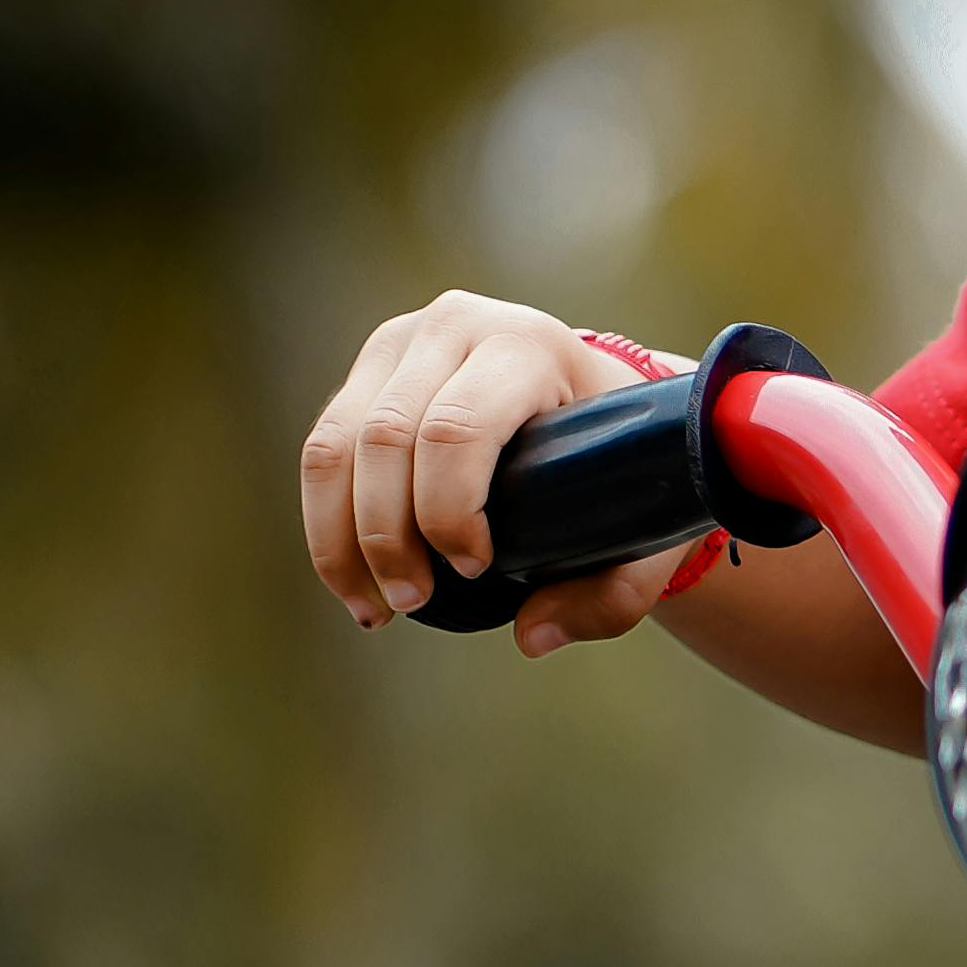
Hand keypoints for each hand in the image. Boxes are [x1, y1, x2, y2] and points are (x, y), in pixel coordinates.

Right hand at [299, 288, 689, 652]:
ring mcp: (400, 345)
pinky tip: (353, 585)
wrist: (596, 398)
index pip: (457, 428)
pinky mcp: (366, 375)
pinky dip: (326, 526)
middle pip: (386, 437)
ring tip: (374, 611)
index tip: (473, 569)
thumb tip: (534, 638)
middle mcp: (455, 327)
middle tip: (412, 603)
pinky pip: (321, 453)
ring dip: (342, 540)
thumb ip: (610, 593)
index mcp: (527, 344)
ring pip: (335, 444)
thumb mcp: (644, 519)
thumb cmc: (623, 460)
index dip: (448, 509)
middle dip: (388, 535)